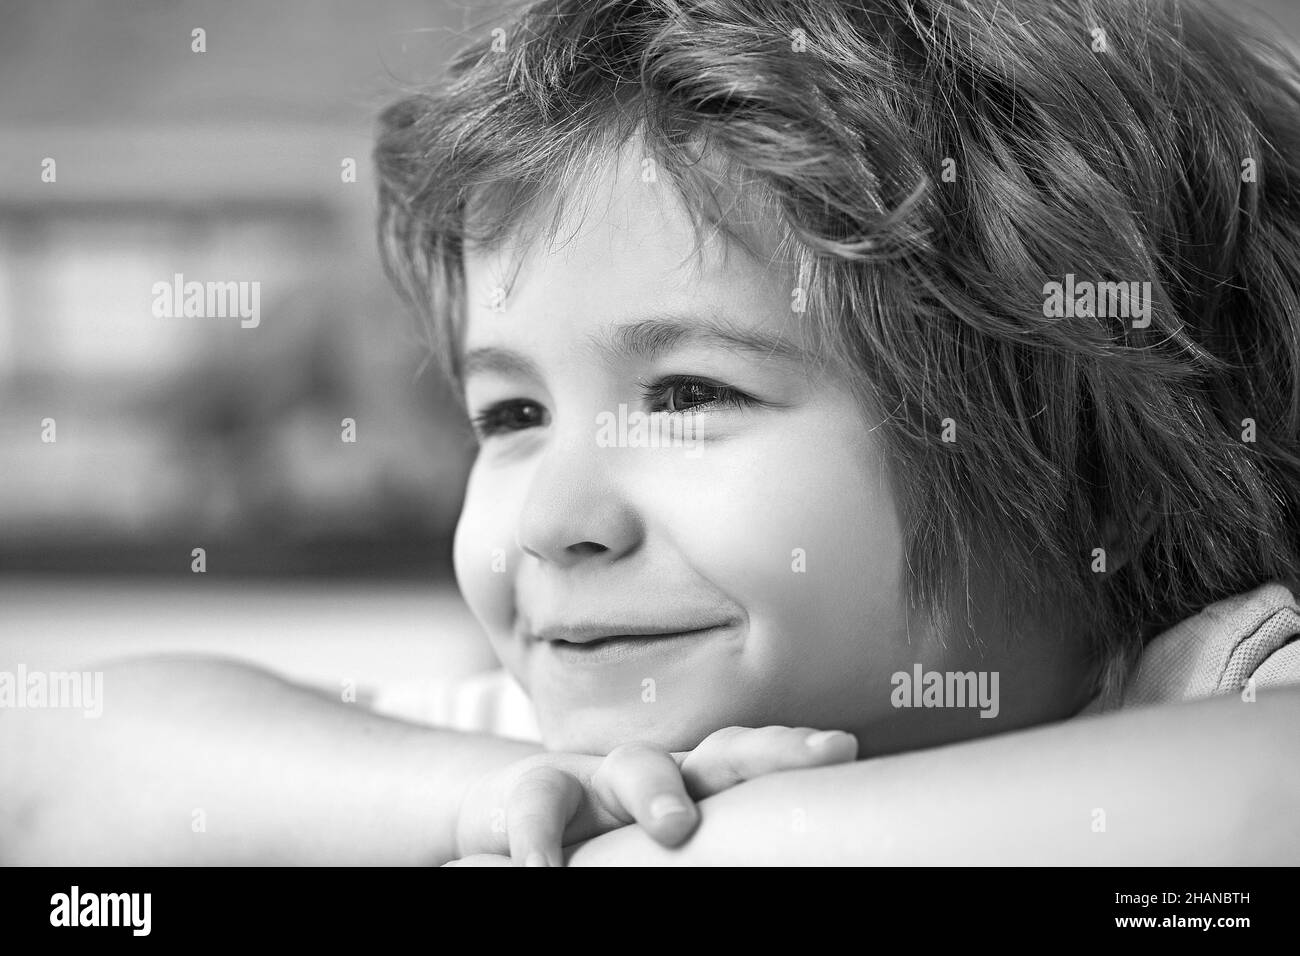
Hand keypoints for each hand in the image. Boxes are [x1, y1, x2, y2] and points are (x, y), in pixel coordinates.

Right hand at [448, 726, 856, 865]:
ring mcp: (598, 777)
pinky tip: (545, 867)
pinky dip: (541, 835)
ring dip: (657, 790)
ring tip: (676, 826)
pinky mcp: (536, 793)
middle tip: (815, 757)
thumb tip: (793, 859)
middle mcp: (661, 771)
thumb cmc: (608, 834)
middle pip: (720, 751)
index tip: (843, 750)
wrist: (515, 813)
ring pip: (635, 765)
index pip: (755, 762)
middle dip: (765, 754)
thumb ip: (721, 841)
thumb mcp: (660, 839)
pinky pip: (540, 804)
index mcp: (700, 785)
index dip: (796, 752)